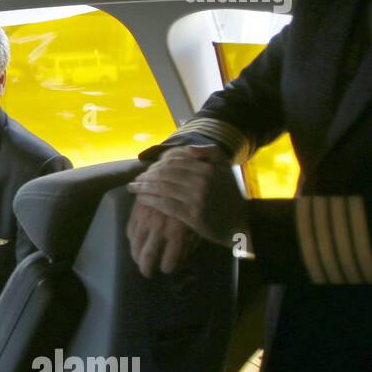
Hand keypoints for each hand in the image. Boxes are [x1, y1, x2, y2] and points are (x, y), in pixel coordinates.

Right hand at [125, 197, 200, 276]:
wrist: (183, 174)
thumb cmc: (196, 200)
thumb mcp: (198, 223)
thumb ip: (189, 243)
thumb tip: (181, 260)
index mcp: (178, 233)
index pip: (168, 261)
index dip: (167, 267)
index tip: (166, 269)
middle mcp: (160, 227)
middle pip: (147, 256)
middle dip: (147, 268)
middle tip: (147, 273)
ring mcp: (146, 218)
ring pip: (135, 244)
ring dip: (136, 256)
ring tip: (138, 260)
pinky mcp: (138, 209)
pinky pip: (130, 230)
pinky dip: (132, 240)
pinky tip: (136, 243)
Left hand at [127, 144, 248, 250]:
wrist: (239, 223)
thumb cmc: (228, 195)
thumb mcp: (224, 168)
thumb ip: (210, 152)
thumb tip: (188, 148)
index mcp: (208, 167)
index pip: (173, 162)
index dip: (156, 164)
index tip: (146, 169)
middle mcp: (202, 180)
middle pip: (165, 174)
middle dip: (147, 176)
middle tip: (136, 179)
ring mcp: (197, 197)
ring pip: (162, 188)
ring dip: (143, 187)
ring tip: (132, 188)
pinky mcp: (192, 214)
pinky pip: (164, 204)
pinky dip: (150, 200)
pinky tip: (140, 199)